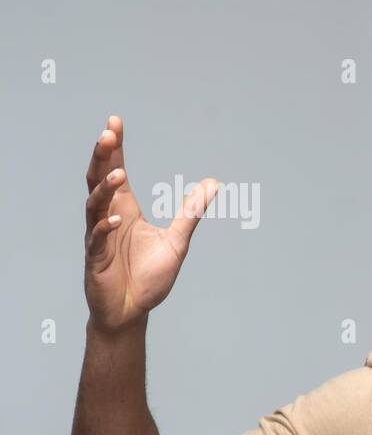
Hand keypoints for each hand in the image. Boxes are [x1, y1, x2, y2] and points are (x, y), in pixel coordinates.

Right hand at [83, 115, 218, 331]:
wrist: (132, 311)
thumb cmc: (149, 277)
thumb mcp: (177, 241)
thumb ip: (191, 212)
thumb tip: (214, 183)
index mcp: (125, 210)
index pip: (115, 171)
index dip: (114, 148)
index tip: (114, 122)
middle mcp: (108, 219)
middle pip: (98, 180)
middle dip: (102, 157)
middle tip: (107, 134)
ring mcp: (99, 239)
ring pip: (94, 207)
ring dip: (105, 190)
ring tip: (120, 174)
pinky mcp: (96, 261)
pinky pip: (97, 241)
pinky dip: (105, 229)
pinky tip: (116, 221)